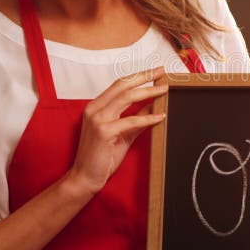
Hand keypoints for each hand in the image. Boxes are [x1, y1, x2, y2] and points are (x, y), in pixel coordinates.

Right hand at [67, 66, 167, 194]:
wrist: (85, 177)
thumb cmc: (102, 156)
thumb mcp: (124, 133)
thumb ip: (137, 118)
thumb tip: (154, 105)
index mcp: (96, 107)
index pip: (119, 84)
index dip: (137, 76)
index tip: (154, 72)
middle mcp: (94, 109)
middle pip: (123, 86)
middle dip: (144, 76)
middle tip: (161, 71)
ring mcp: (98, 119)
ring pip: (126, 98)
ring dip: (148, 91)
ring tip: (164, 89)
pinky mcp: (104, 131)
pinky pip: (131, 121)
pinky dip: (148, 118)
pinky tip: (161, 116)